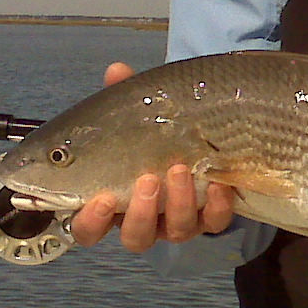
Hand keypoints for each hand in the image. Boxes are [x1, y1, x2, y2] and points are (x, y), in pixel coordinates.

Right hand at [68, 61, 235, 250]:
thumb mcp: (140, 113)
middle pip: (135, 237)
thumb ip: (125, 97)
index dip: (91, 222)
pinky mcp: (211, 218)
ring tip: (179, 169)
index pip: (89, 229)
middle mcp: (146, 219)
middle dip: (141, 212)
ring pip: (176, 231)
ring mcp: (179, 222)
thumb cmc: (157, 132)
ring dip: (177, 203)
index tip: (101, 199)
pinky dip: (217, 205)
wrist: (205, 134)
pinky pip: (214, 222)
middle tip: (147, 179)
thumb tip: (117, 70)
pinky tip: (219, 183)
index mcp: (114, 202)